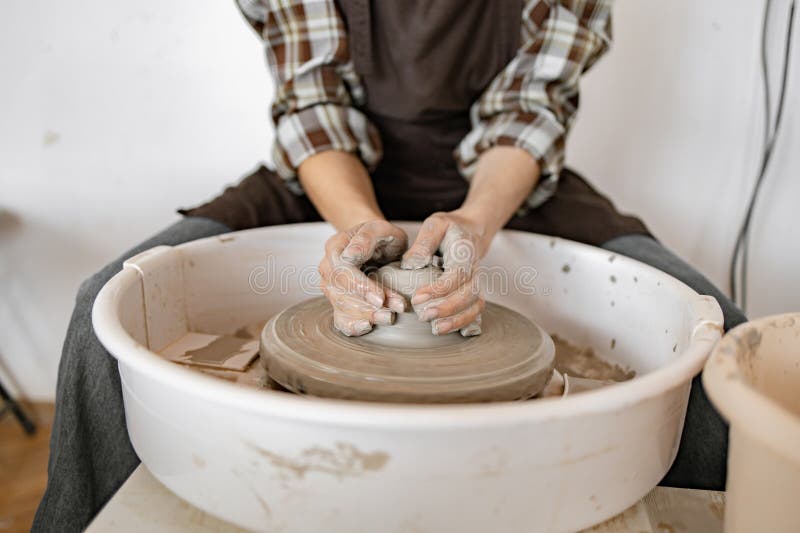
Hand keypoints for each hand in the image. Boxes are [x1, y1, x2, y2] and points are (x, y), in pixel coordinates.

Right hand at [319, 220, 407, 335]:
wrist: (377, 244)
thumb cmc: (380, 236)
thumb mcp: (380, 229)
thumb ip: (366, 238)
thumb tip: (350, 255)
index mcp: (335, 247)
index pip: (342, 270)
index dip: (360, 286)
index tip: (380, 298)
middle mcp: (327, 268)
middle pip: (340, 292)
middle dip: (366, 305)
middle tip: (390, 312)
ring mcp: (330, 286)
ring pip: (341, 306)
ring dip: (365, 315)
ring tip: (388, 318)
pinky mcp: (337, 301)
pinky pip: (339, 318)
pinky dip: (351, 325)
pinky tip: (366, 327)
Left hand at [401, 211, 488, 336]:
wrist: (472, 231)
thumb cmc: (450, 228)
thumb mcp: (435, 224)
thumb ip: (423, 243)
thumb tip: (411, 265)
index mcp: (464, 252)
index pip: (457, 274)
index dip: (439, 289)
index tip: (418, 298)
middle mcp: (475, 269)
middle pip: (469, 293)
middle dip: (448, 308)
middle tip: (423, 316)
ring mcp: (476, 282)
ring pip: (475, 305)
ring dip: (457, 319)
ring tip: (436, 329)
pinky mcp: (473, 292)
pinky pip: (475, 310)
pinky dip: (465, 322)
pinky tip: (448, 330)